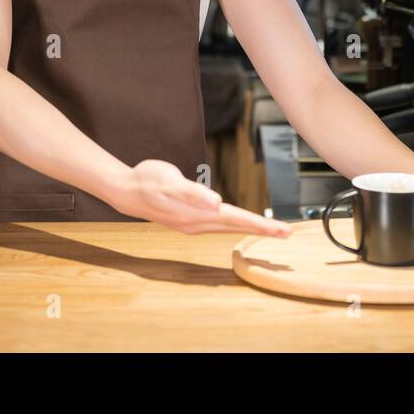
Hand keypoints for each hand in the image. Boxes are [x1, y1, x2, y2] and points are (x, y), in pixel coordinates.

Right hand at [113, 160, 292, 236]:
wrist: (125, 192)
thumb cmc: (147, 180)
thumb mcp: (169, 181)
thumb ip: (194, 193)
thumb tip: (216, 203)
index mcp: (198, 213)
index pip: (236, 219)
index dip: (260, 224)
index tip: (281, 230)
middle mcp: (198, 222)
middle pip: (237, 226)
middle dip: (263, 230)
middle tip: (288, 233)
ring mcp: (193, 224)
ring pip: (229, 228)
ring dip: (251, 229)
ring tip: (272, 230)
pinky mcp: (188, 221)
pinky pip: (218, 226)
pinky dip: (235, 226)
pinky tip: (240, 225)